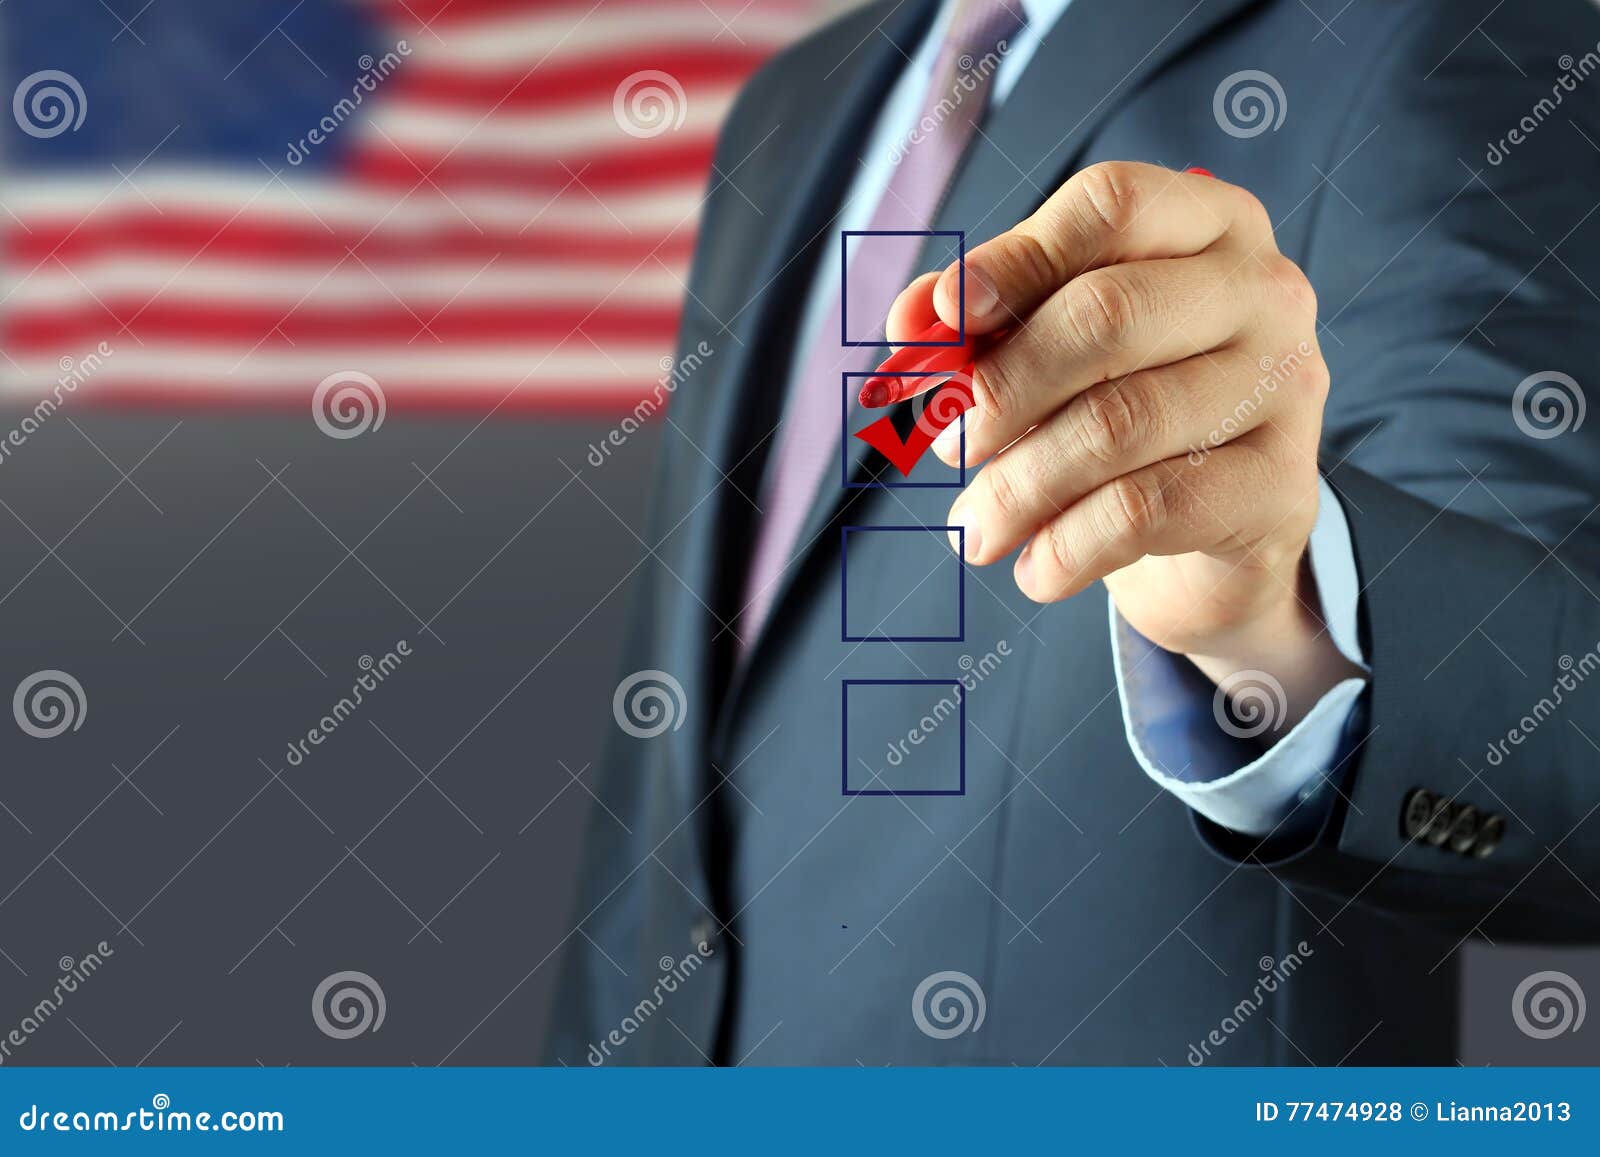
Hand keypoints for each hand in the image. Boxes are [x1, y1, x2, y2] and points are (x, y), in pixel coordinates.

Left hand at [886, 161, 1361, 733]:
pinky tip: (1036, 570)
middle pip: (1107, 313)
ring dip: (1019, 486)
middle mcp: (1263, 290)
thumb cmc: (1122, 413)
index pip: (1110, 206)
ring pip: (1118, 422)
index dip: (1014, 259)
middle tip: (948, 443)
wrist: (1214, 537)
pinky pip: (1147, 510)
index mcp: (1207, 225)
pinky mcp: (1280, 486)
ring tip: (974, 528)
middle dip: (1002, 386)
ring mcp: (1285, 386)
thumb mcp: (1050, 354)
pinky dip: (1067, 546)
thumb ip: (980, 325)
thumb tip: (912, 321)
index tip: (943, 319)